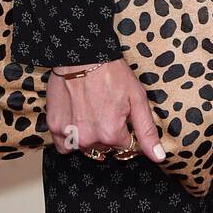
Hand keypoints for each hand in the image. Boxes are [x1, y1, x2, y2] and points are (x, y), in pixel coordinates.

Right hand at [46, 58, 164, 161]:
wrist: (83, 55)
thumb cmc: (111, 73)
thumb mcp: (137, 98)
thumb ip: (147, 131)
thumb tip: (158, 157)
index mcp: (111, 133)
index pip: (125, 147)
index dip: (126, 131)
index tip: (122, 115)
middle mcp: (89, 139)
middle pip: (105, 147)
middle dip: (108, 133)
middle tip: (106, 108)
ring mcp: (69, 134)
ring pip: (86, 146)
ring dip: (90, 135)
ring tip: (92, 110)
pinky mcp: (55, 127)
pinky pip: (65, 145)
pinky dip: (71, 136)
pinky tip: (77, 117)